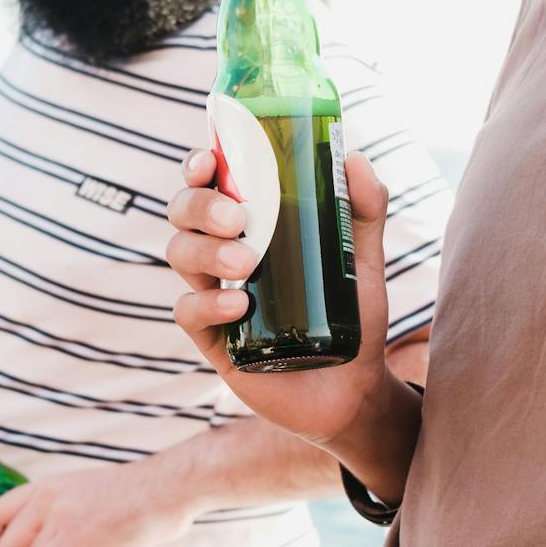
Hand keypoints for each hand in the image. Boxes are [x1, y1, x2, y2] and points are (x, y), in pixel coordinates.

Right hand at [166, 148, 396, 448]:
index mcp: (251, 227)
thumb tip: (352, 159)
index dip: (198, 167)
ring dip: (206, 252)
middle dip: (200, 207)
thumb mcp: (365, 259)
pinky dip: (207, 304)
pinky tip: (237, 306)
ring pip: (180, 256)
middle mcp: (223, 256)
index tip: (209, 161)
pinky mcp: (214, 340)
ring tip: (245, 264)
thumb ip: (364, 209)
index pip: (209, 185)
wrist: (355, 388)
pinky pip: (188, 312)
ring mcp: (214, 297)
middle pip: (183, 215)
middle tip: (237, 220)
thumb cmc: (353, 317)